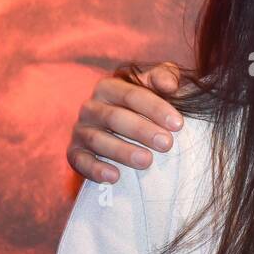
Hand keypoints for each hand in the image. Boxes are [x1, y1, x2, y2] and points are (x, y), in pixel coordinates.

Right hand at [67, 62, 183, 183]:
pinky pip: (80, 160)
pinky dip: (95, 169)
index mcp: (109, 87)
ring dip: (122, 151)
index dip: (156, 108)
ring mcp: (81, 130)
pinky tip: (115, 177)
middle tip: (167, 144)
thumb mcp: (156, 86)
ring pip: (98, 140)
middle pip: (115, 117)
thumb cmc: (146, 104)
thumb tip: (170, 85)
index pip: (132, 94)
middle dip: (142, 131)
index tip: (178, 124)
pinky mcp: (75, 152)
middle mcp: (91, 107)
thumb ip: (165, 77)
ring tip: (147, 161)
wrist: (124, 130)